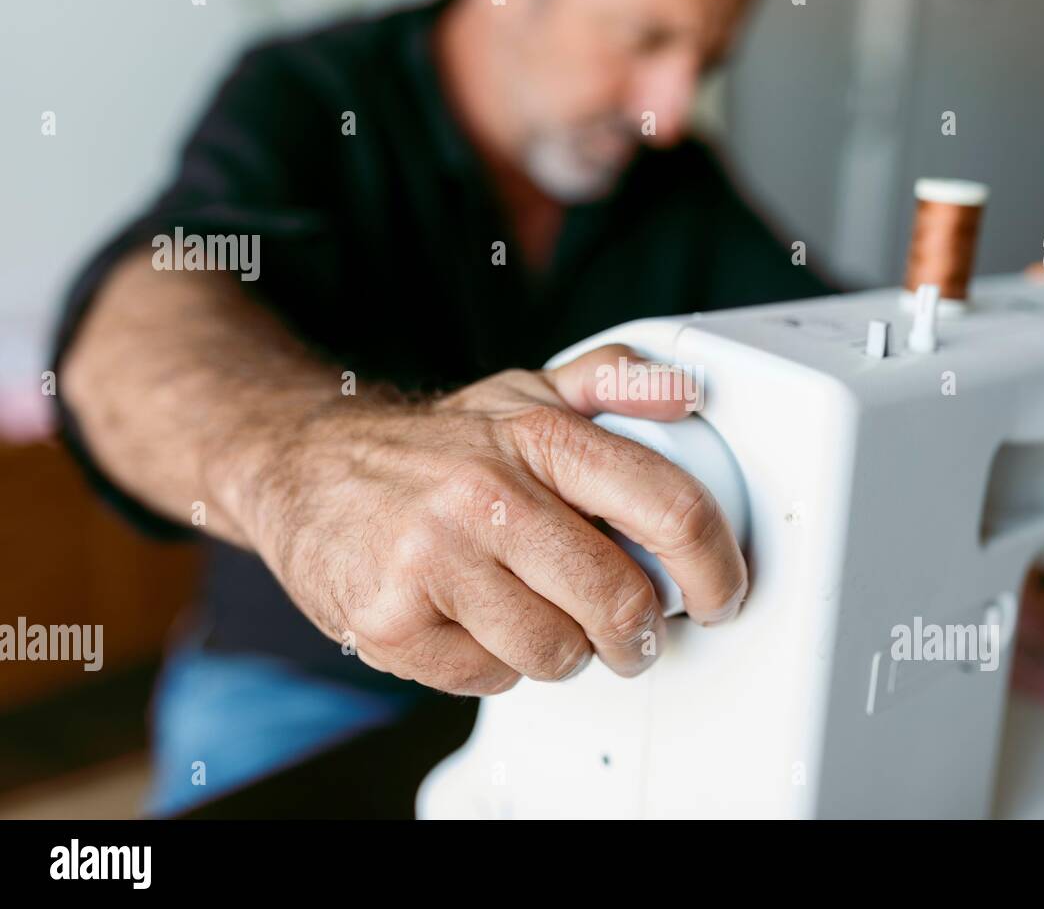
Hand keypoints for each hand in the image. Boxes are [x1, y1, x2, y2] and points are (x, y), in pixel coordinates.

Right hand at [231, 344, 747, 694]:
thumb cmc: (431, 444)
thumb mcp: (523, 393)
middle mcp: (485, 493)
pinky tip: (473, 622)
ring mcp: (432, 560)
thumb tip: (687, 394)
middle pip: (617, 601)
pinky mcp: (389, 621)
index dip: (714, 565)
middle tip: (630, 632)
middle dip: (638, 632)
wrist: (304, 467)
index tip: (720, 593)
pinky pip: (487, 679)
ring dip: (562, 649)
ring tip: (534, 612)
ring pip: (556, 653)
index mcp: (536, 436)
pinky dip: (493, 663)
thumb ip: (612, 383)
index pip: (666, 504)